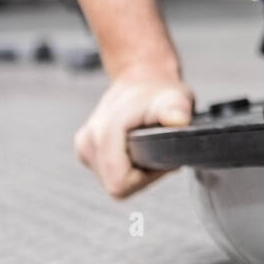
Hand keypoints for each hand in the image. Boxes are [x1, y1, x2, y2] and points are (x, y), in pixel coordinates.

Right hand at [74, 69, 194, 197]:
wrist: (142, 79)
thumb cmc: (158, 90)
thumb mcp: (174, 97)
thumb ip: (176, 110)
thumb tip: (178, 120)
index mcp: (104, 133)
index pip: (120, 183)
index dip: (147, 177)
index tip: (160, 157)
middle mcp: (88, 141)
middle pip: (118, 184)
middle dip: (142, 174)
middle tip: (158, 149)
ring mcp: (85, 146)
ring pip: (114, 181)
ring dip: (135, 170)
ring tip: (148, 146)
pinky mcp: (86, 150)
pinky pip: (110, 173)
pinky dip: (127, 166)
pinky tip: (138, 147)